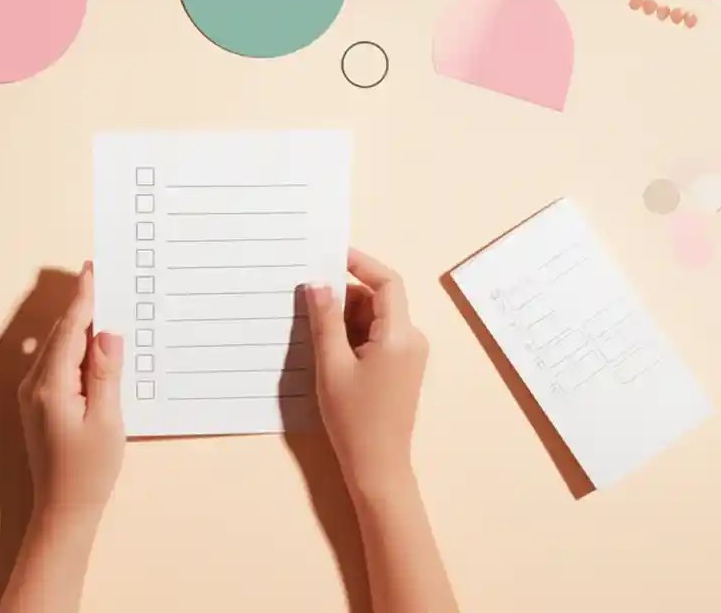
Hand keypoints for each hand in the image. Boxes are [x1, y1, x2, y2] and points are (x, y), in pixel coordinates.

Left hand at [18, 262, 124, 512]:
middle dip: (80, 307)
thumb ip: (105, 373)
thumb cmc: (89, 470)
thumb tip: (106, 333)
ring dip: (77, 327)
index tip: (90, 271)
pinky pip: (56, 364)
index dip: (82, 300)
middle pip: (60, 335)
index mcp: (51, 386)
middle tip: (100, 278)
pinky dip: (74, 349)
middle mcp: (34, 385)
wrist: (64, 509)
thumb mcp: (107, 420)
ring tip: (100, 304)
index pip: (68, 331)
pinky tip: (91, 345)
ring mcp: (32, 395)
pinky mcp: (38, 404)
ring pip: (56, 348)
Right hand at [305, 249, 428, 496]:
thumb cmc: (353, 418)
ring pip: (376, 318)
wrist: (378, 465)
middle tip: (309, 303)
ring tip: (316, 333)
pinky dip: (355, 335)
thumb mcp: (331, 366)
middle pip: (379, 300)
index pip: (387, 282)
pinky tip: (331, 350)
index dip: (361, 263)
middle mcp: (412, 339)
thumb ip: (325, 320)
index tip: (332, 255)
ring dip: (347, 317)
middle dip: (345, 296)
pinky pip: (379, 336)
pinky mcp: (403, 367)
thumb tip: (317, 283)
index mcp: (399, 335)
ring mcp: (410, 354)